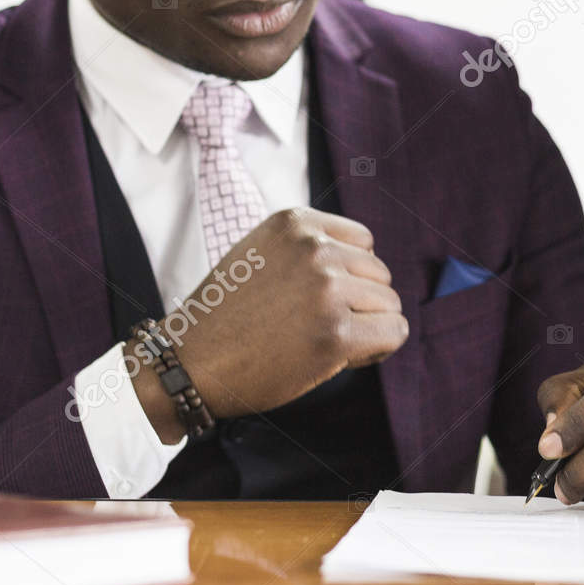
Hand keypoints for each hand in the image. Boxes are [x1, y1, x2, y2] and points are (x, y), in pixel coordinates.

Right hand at [128, 208, 406, 442]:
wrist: (189, 362)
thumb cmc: (226, 315)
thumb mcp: (261, 253)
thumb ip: (307, 247)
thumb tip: (367, 259)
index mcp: (296, 222)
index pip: (364, 243)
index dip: (352, 275)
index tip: (324, 299)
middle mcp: (314, 248)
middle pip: (380, 274)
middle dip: (360, 303)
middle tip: (321, 327)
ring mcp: (326, 290)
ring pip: (389, 305)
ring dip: (368, 327)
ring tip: (327, 342)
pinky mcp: (336, 334)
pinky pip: (394, 332)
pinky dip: (379, 349)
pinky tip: (345, 357)